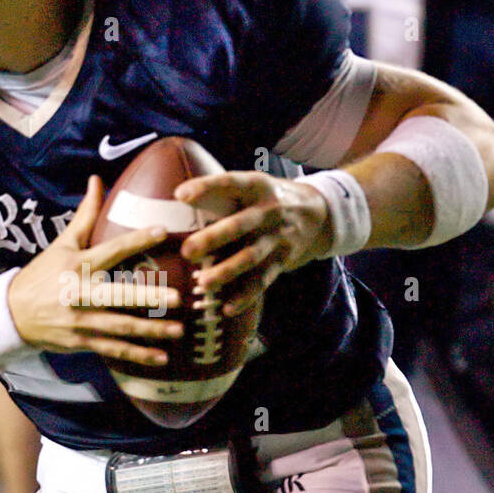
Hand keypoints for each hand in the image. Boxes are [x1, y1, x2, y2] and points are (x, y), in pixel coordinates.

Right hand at [8, 175, 183, 365]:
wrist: (11, 314)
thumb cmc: (43, 274)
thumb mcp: (62, 243)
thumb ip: (85, 215)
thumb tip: (98, 179)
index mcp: (78, 265)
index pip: (111, 249)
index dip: (136, 239)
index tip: (162, 231)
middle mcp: (80, 293)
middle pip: (117, 296)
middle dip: (147, 298)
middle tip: (177, 297)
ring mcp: (81, 321)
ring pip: (120, 327)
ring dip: (150, 331)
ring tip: (179, 330)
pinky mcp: (81, 342)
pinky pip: (113, 350)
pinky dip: (137, 355)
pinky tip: (162, 358)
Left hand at [175, 172, 331, 313]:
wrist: (319, 214)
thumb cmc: (267, 199)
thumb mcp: (253, 187)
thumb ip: (221, 193)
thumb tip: (174, 198)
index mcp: (257, 187)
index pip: (230, 183)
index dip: (206, 187)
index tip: (179, 194)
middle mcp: (269, 211)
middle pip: (240, 225)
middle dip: (213, 238)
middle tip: (187, 251)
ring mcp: (278, 237)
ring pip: (250, 257)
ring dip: (226, 272)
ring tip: (203, 284)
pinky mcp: (283, 260)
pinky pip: (263, 280)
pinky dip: (246, 296)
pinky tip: (227, 309)